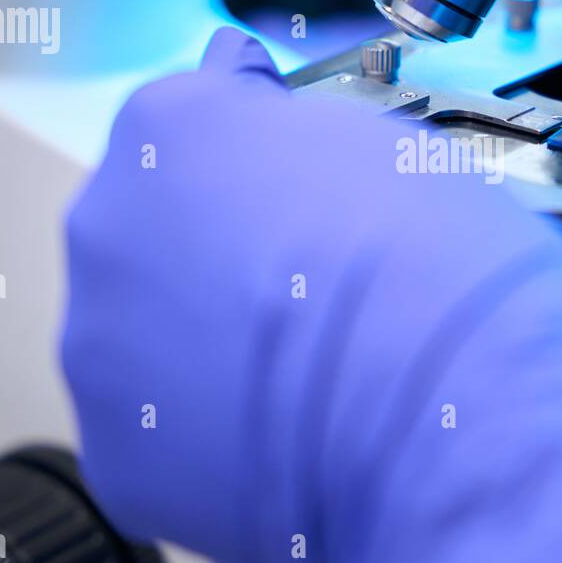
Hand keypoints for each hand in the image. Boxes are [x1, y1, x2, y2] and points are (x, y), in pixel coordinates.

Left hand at [60, 28, 561, 562]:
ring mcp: (98, 342)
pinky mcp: (117, 451)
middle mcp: (109, 222)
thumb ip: (304, 139)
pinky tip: (278, 438)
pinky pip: (153, 428)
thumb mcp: (393, 150)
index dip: (250, 149)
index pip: (192, 112)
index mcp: (174, 124)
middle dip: (215, 248)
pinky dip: (203, 432)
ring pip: (141, 331)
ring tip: (296, 375)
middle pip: (152, 224)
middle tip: (300, 290)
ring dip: (200, 341)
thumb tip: (294, 150)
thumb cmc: (449, 278)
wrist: (463, 426)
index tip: (285, 182)